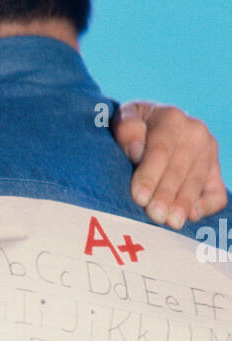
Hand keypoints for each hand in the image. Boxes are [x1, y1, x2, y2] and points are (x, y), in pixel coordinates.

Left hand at [112, 101, 225, 228]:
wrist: (154, 129)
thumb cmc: (134, 130)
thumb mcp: (124, 120)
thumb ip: (127, 130)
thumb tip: (136, 151)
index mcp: (172, 118)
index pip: (161, 149)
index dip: (150, 174)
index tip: (139, 197)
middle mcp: (196, 132)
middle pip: (179, 169)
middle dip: (166, 194)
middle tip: (155, 215)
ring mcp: (209, 153)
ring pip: (197, 181)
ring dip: (184, 203)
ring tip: (171, 222)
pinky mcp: (215, 173)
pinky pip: (217, 194)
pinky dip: (206, 206)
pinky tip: (190, 216)